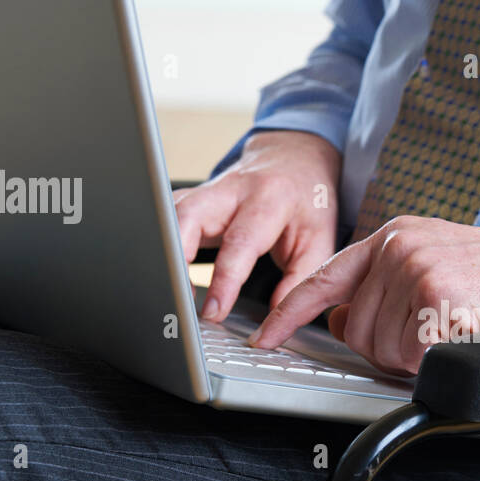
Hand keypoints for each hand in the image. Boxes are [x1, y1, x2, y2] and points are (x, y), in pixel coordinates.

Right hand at [173, 130, 340, 320]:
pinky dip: (161, 244)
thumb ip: (298, 281)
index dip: (224, 280)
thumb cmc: (307, 203)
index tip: (213, 312)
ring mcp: (208, 190)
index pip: (241, 242)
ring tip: (167, 291)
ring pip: (170, 213)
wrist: (295, 160)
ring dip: (163, 251)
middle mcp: (234, 190)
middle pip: (190, 215)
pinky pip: (167, 217)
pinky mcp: (193, 198)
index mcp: (270, 199)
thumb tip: (275, 320)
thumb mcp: (318, 241)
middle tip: (174, 296)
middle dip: (176, 256)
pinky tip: (163, 272)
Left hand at [253, 216, 479, 375]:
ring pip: (381, 351)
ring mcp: (416, 271)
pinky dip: (438, 361)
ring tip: (457, 328)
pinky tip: (467, 333)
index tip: (265, 335)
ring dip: (416, 357)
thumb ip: (388, 284)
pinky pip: (413, 359)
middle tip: (438, 333)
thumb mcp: (440, 262)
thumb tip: (347, 319)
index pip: (324, 279)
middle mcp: (397, 248)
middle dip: (390, 349)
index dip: (288, 313)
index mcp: (394, 236)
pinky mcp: (437, 300)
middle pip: (356, 332)